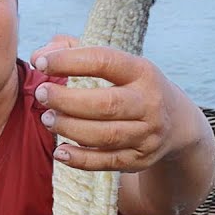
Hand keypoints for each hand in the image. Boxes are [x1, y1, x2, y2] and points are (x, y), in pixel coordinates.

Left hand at [30, 37, 193, 172]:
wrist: (176, 123)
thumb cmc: (131, 86)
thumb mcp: (115, 64)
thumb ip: (74, 52)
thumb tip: (38, 57)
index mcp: (142, 71)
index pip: (104, 62)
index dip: (69, 61)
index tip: (41, 63)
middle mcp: (149, 103)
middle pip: (106, 104)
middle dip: (67, 100)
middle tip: (41, 94)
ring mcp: (147, 133)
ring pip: (105, 135)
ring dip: (70, 128)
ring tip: (47, 119)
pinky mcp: (139, 158)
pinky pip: (107, 162)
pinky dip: (80, 159)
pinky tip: (60, 152)